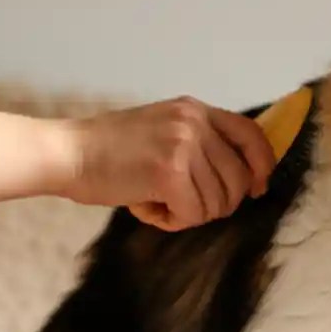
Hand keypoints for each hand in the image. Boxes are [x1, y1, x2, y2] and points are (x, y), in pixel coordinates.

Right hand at [60, 96, 275, 230]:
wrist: (68, 154)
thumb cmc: (108, 152)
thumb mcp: (161, 131)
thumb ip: (197, 144)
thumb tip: (241, 179)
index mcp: (195, 110)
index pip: (251, 134)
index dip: (262, 165)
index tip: (257, 188)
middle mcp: (194, 122)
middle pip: (238, 178)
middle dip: (217, 204)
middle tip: (182, 205)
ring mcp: (184, 145)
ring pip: (217, 202)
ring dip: (189, 214)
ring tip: (156, 201)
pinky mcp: (170, 172)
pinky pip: (194, 214)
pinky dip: (173, 221)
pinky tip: (148, 208)